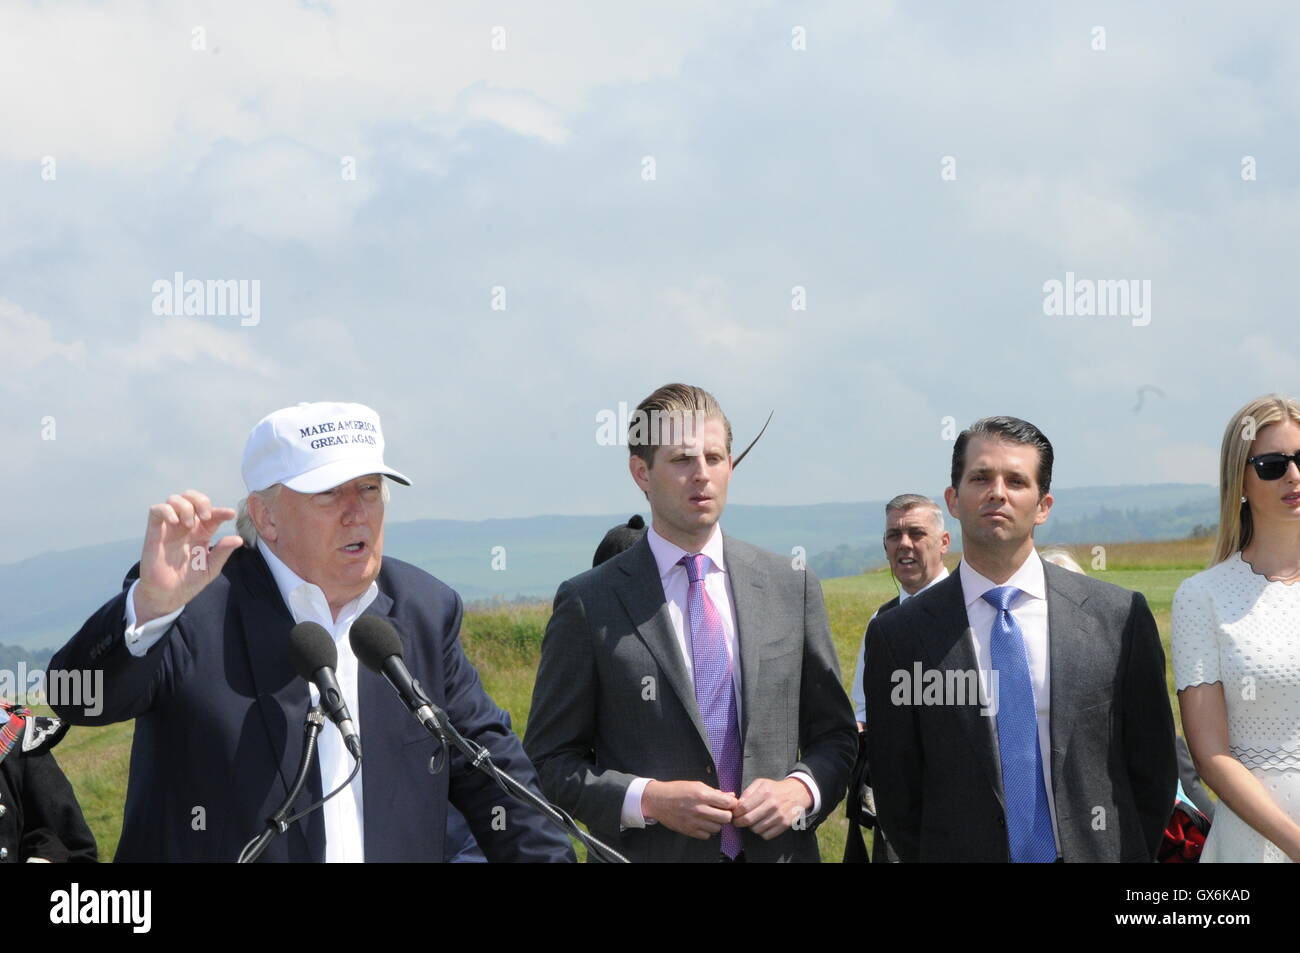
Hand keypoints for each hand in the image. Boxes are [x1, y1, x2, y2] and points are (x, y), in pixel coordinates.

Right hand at [134, 490, 241, 624]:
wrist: (168, 595)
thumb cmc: (189, 581)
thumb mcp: (211, 567)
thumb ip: (222, 552)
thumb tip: (238, 539)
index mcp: (202, 532)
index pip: (212, 514)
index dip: (221, 511)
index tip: (230, 514)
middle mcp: (186, 526)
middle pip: (191, 498)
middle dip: (201, 501)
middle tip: (206, 517)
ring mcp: (170, 528)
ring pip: (174, 500)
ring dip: (185, 506)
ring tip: (189, 524)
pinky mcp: (154, 532)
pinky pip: (156, 510)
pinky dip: (166, 510)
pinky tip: (175, 522)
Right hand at [641, 780, 737, 838]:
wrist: (658, 800)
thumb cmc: (677, 790)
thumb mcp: (697, 785)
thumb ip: (715, 792)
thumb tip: (731, 796)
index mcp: (702, 795)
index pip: (728, 803)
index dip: (732, 804)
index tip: (729, 804)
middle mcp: (700, 809)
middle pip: (726, 818)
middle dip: (726, 814)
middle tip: (721, 811)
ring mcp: (694, 822)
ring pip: (717, 828)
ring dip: (716, 823)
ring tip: (709, 817)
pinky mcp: (689, 831)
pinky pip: (707, 835)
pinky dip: (707, 831)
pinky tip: (702, 823)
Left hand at [731, 778, 812, 839]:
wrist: (797, 793)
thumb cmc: (774, 789)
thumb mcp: (760, 783)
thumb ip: (747, 792)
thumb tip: (737, 805)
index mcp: (765, 791)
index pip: (744, 807)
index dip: (735, 813)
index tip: (733, 814)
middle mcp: (773, 804)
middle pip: (748, 820)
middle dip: (739, 822)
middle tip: (737, 821)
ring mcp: (780, 815)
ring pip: (756, 829)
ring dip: (751, 827)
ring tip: (752, 821)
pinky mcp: (785, 824)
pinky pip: (766, 835)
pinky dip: (761, 832)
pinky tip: (762, 824)